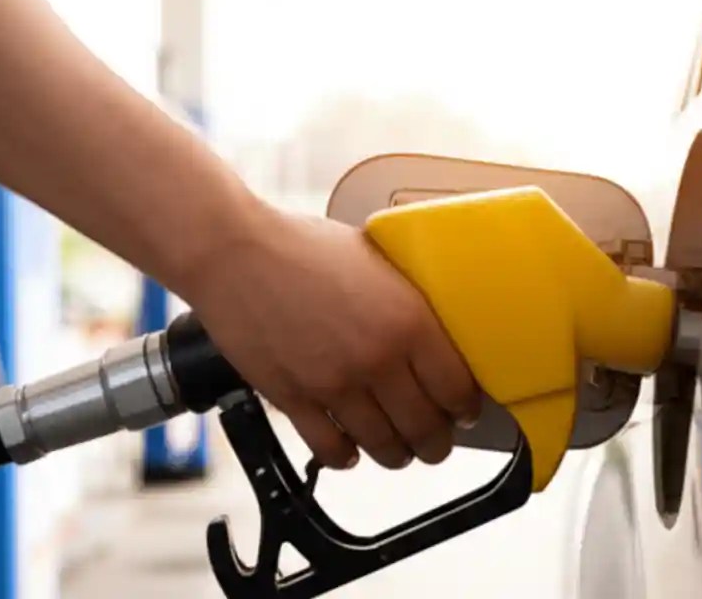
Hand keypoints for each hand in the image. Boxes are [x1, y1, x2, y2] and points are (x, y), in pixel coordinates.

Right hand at [179, 206, 482, 470]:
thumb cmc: (301, 245)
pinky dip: (347, 457)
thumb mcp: (376, 258)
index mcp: (408, 319)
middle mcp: (378, 359)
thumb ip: (406, 298)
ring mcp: (335, 384)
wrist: (234, 252)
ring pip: (385, 447)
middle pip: (427, 429)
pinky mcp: (295, 401)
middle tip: (435, 440)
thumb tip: (432, 321)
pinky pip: (333, 451)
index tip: (465, 412)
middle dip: (436, 443)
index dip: (467, 409)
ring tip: (399, 449)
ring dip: (397, 454)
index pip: (458, 390)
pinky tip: (351, 448)